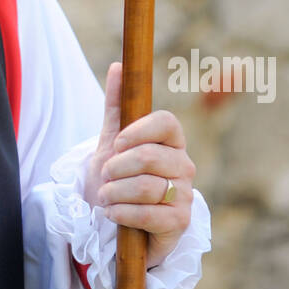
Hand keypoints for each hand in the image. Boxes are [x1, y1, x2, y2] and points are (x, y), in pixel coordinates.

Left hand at [83, 61, 195, 268]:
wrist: (117, 223)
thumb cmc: (118, 178)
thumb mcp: (112, 141)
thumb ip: (117, 106)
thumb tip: (118, 66)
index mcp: (171, 141)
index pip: (168, 122)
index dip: (139, 130)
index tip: (117, 143)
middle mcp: (184, 166)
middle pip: (151, 156)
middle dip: (117, 167)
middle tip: (104, 176)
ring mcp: (185, 195)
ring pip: (147, 186)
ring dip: (115, 192)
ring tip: (104, 197)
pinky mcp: (179, 223)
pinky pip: (150, 214)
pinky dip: (123, 213)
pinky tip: (112, 213)